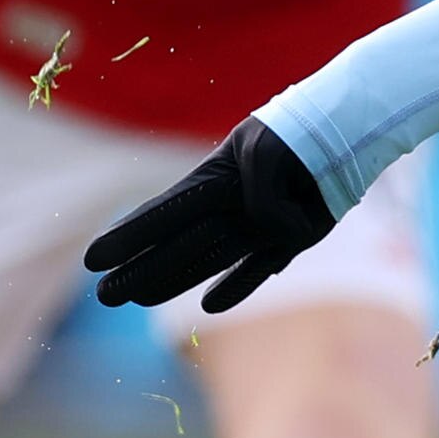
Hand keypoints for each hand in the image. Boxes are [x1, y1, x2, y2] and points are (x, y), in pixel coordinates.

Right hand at [86, 120, 342, 313]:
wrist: (344, 132)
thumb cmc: (297, 134)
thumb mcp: (268, 151)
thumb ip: (262, 194)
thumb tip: (274, 233)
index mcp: (214, 178)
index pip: (163, 214)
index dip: (129, 237)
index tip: (94, 259)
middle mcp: (229, 207)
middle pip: (176, 246)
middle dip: (140, 270)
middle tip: (105, 295)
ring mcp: (258, 226)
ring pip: (207, 260)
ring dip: (172, 280)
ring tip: (137, 296)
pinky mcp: (289, 240)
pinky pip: (256, 268)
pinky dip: (237, 286)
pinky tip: (209, 305)